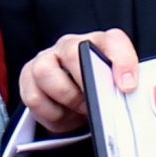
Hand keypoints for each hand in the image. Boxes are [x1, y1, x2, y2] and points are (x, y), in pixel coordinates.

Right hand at [18, 29, 138, 134]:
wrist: (76, 99)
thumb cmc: (97, 90)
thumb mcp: (117, 87)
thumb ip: (125, 86)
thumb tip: (126, 92)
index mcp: (99, 42)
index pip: (113, 41)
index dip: (121, 62)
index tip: (127, 86)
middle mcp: (70, 45)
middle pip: (71, 52)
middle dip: (84, 84)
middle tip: (95, 103)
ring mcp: (46, 60)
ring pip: (44, 72)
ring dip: (65, 98)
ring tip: (78, 110)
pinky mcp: (28, 79)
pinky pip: (34, 97)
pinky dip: (51, 113)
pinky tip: (64, 115)